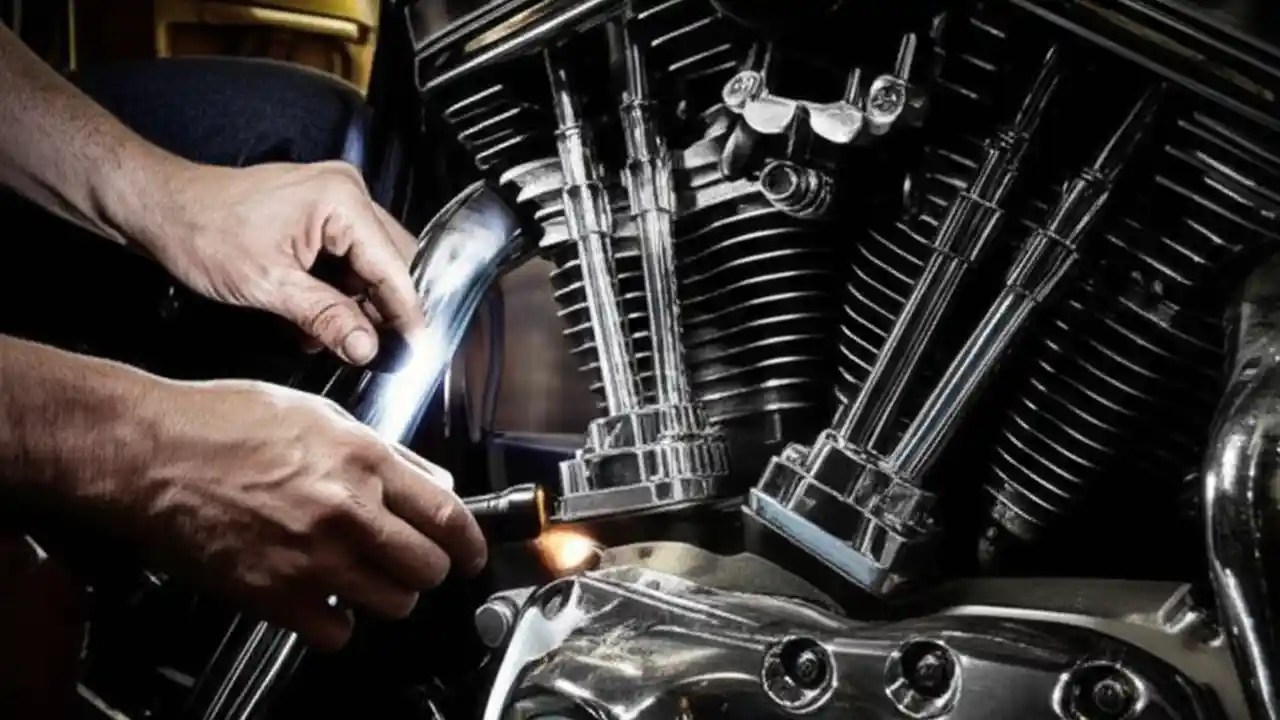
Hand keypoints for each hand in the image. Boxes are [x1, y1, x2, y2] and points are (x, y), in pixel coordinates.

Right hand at [115, 378, 486, 650]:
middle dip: (431, 568)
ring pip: (393, 603)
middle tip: (417, 562)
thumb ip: (385, 452)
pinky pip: (338, 632)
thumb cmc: (222, 424)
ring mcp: (313, 559)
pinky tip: (325, 598)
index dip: (471, 543)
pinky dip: (339, 622)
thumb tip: (434, 482)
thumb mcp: (319, 415)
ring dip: (390, 595)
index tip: (473, 554)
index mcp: (362, 461)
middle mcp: (346, 512)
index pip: (449, 516)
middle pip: (429, 567)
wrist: (151, 454)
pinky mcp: (276, 596)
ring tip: (368, 578)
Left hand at [141, 161, 422, 364]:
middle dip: (379, 311)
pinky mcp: (320, 216)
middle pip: (390, 265)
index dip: (407, 314)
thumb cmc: (201, 231)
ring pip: (369, 267)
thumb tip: (368, 348)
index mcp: (342, 201)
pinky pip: (347, 261)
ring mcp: (335, 203)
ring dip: (353, 306)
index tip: (417, 352)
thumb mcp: (267, 285)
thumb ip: (325, 317)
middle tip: (370, 352)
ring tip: (325, 336)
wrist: (158, 207)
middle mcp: (348, 194)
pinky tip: (310, 317)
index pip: (394, 267)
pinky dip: (335, 294)